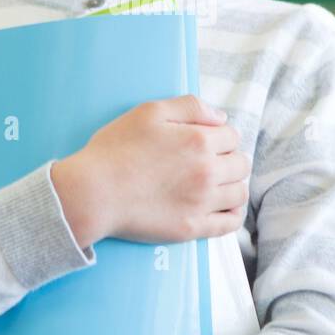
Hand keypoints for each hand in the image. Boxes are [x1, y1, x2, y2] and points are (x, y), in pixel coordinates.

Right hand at [54, 94, 249, 244]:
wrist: (93, 193)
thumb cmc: (115, 150)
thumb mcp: (149, 111)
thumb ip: (190, 107)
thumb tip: (221, 117)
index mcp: (199, 141)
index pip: (232, 135)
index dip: (221, 135)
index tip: (210, 140)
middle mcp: (207, 171)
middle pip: (241, 164)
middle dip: (230, 159)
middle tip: (213, 161)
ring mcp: (202, 202)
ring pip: (239, 193)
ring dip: (233, 185)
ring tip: (218, 184)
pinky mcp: (192, 228)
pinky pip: (229, 224)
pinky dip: (233, 214)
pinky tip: (225, 209)